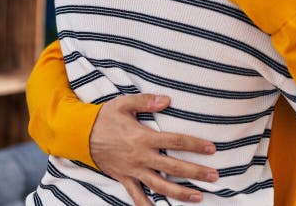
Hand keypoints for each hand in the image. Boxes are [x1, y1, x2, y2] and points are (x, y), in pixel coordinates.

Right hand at [90, 94, 218, 204]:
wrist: (80, 135)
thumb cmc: (104, 117)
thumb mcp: (124, 103)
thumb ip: (146, 102)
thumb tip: (167, 100)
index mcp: (144, 137)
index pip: (175, 141)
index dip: (194, 144)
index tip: (211, 148)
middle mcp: (141, 156)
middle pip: (173, 167)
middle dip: (195, 172)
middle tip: (215, 176)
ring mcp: (133, 170)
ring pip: (160, 185)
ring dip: (180, 193)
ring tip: (198, 197)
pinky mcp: (124, 178)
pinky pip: (136, 196)